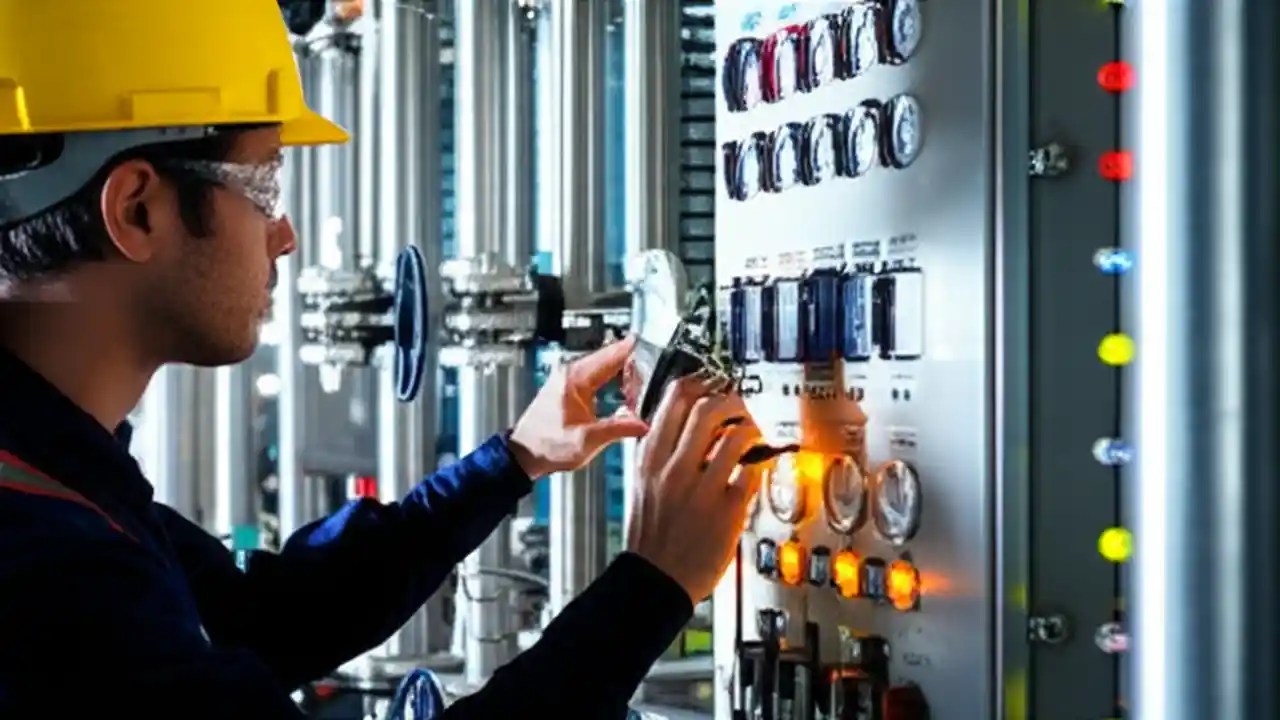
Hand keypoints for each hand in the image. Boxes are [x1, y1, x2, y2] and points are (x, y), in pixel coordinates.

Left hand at [508, 336, 649, 478]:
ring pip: (606, 366)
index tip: (654, 347)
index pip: (611, 354)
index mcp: (575, 378)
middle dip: (635, 363)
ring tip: (647, 384)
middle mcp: (572, 372)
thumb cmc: (546, 446)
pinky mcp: (572, 388)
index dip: (635, 350)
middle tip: (658, 372)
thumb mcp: (587, 441)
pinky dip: (615, 381)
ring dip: (626, 374)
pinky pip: (600, 376)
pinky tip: (627, 393)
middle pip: (611, 357)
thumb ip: (618, 429)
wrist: (525, 454)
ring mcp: (571, 378)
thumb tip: (643, 423)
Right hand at [626, 376, 763, 602]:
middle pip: (707, 408)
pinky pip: (752, 471)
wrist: (655, 579)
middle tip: (739, 408)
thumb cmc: (651, 535)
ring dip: (752, 429)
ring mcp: (701, 489)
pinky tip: (758, 466)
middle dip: (731, 400)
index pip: (673, 400)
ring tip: (754, 436)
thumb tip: (687, 423)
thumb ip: (661, 453)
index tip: (712, 384)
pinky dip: (760, 463)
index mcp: (649, 459)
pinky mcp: (727, 510)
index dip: (699, 384)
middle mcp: (673, 469)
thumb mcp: (643, 484)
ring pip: (735, 435)